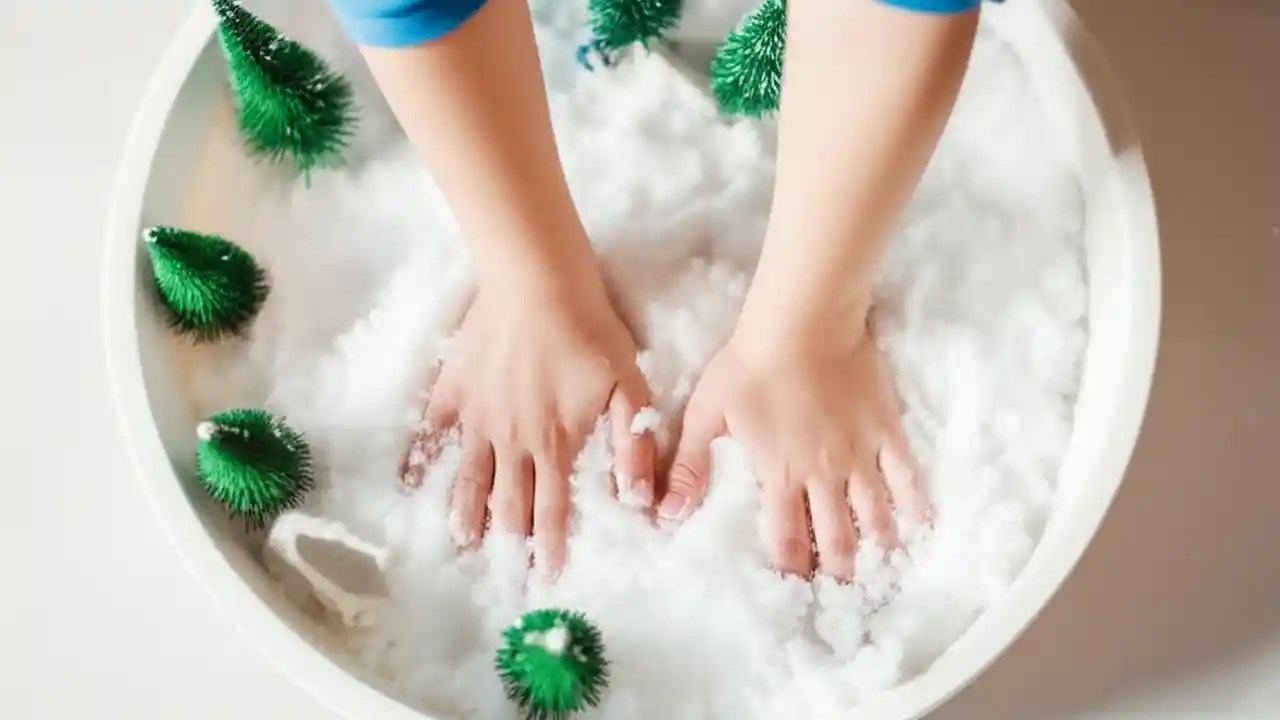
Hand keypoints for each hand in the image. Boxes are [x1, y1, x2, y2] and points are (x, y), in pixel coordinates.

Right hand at [405, 269, 654, 573]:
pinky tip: (407, 485)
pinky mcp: (452, 392)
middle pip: (507, 504)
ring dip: (464, 517)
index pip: (553, 509)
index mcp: (555, 444)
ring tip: (459, 545)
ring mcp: (476, 419)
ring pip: (467, 480)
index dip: (550, 547)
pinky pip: (429, 435)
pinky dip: (418, 463)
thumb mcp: (630, 387)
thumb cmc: (591, 331)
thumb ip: (633, 445)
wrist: (539, 283)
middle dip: (506, 544)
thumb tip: (638, 498)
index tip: (546, 578)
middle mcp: (512, 441)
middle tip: (500, 575)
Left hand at [659, 305, 928, 579]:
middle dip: (837, 568)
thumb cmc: (751, 364)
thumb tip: (666, 513)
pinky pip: (906, 476)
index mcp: (779, 475)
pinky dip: (914, 505)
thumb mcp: (707, 413)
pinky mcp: (886, 431)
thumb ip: (689, 465)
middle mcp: (823, 476)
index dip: (791, 568)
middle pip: (835, 537)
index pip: (786, 539)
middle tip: (840, 588)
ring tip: (878, 568)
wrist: (804, 322)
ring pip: (874, 515)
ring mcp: (860, 456)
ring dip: (875, 546)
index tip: (793, 586)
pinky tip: (919, 527)